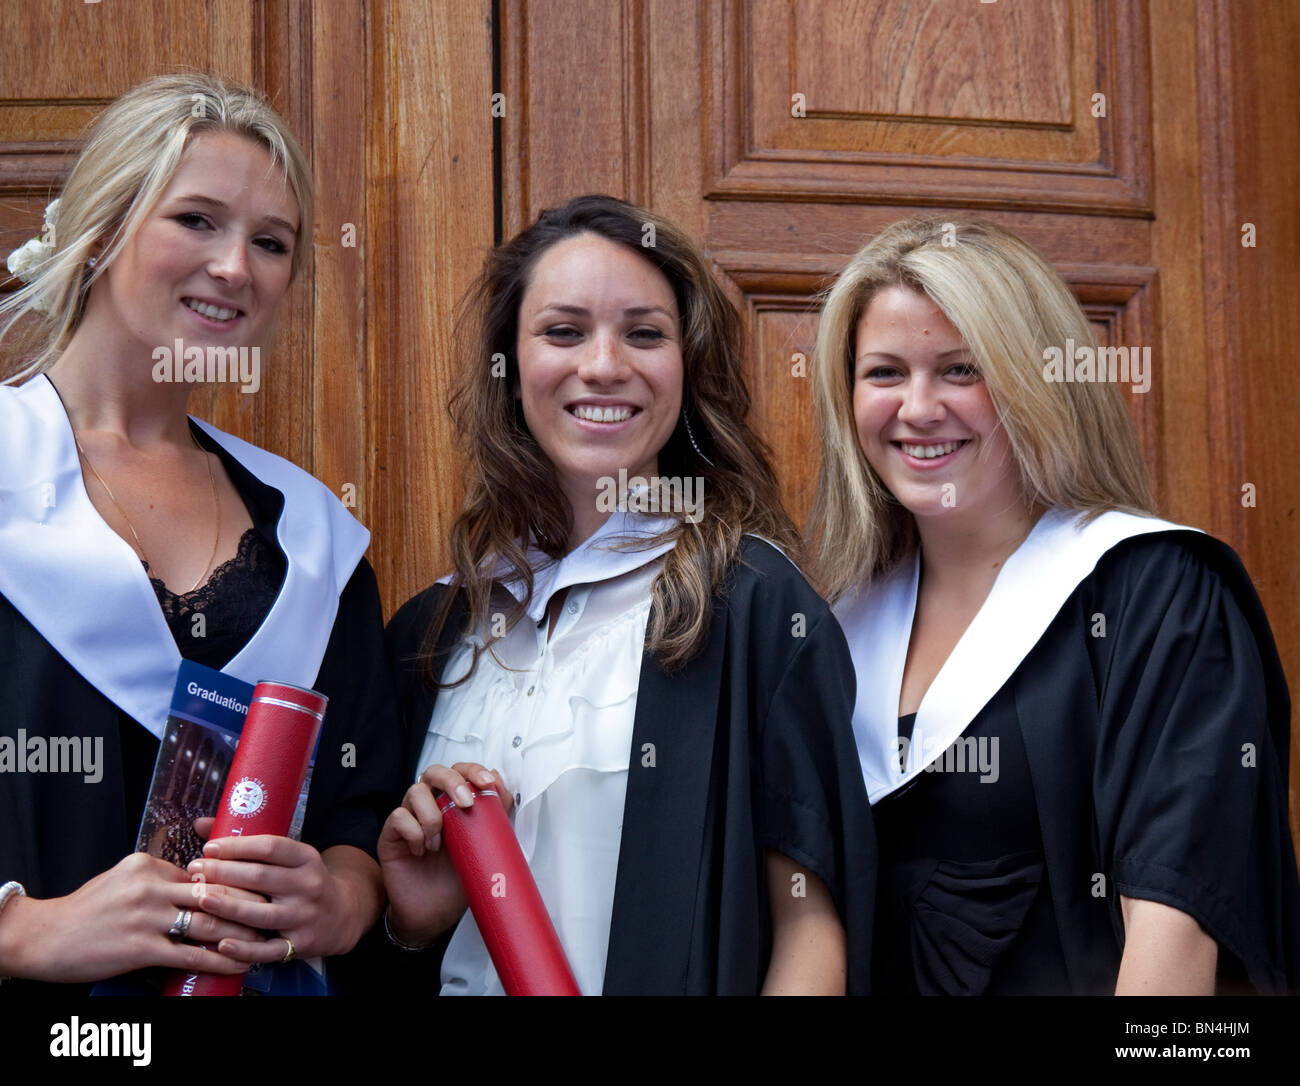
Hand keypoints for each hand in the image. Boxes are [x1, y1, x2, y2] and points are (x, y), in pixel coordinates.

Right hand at [0, 851, 269, 983]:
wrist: (46, 936)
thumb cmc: (86, 909)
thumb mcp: (123, 877)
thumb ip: (159, 877)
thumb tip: (195, 879)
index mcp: (149, 865)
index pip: (204, 871)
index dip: (235, 881)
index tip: (260, 885)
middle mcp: (151, 886)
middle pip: (214, 892)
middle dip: (248, 901)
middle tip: (275, 908)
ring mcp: (146, 918)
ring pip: (208, 922)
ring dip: (241, 931)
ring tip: (264, 937)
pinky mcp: (140, 948)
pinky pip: (189, 955)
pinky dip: (218, 959)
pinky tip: (237, 963)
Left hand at [186, 824, 373, 962]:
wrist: (342, 914)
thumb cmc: (302, 881)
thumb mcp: (289, 858)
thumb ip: (248, 843)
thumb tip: (202, 824)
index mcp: (306, 858)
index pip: (271, 847)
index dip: (238, 846)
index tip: (210, 847)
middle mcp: (308, 885)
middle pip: (261, 877)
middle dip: (224, 873)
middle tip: (195, 870)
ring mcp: (305, 916)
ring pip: (262, 914)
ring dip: (228, 907)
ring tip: (200, 899)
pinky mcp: (300, 943)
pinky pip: (268, 950)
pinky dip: (245, 949)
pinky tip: (222, 944)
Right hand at [377, 762, 512, 947]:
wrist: (434, 914)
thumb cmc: (456, 880)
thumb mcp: (484, 847)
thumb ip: (494, 818)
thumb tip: (500, 786)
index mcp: (453, 804)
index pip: (459, 772)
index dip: (472, 770)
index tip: (488, 782)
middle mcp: (430, 805)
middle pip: (435, 772)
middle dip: (452, 782)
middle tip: (465, 803)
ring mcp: (409, 818)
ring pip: (415, 791)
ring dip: (433, 816)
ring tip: (439, 843)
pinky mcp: (391, 834)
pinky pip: (399, 817)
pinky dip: (414, 832)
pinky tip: (421, 851)